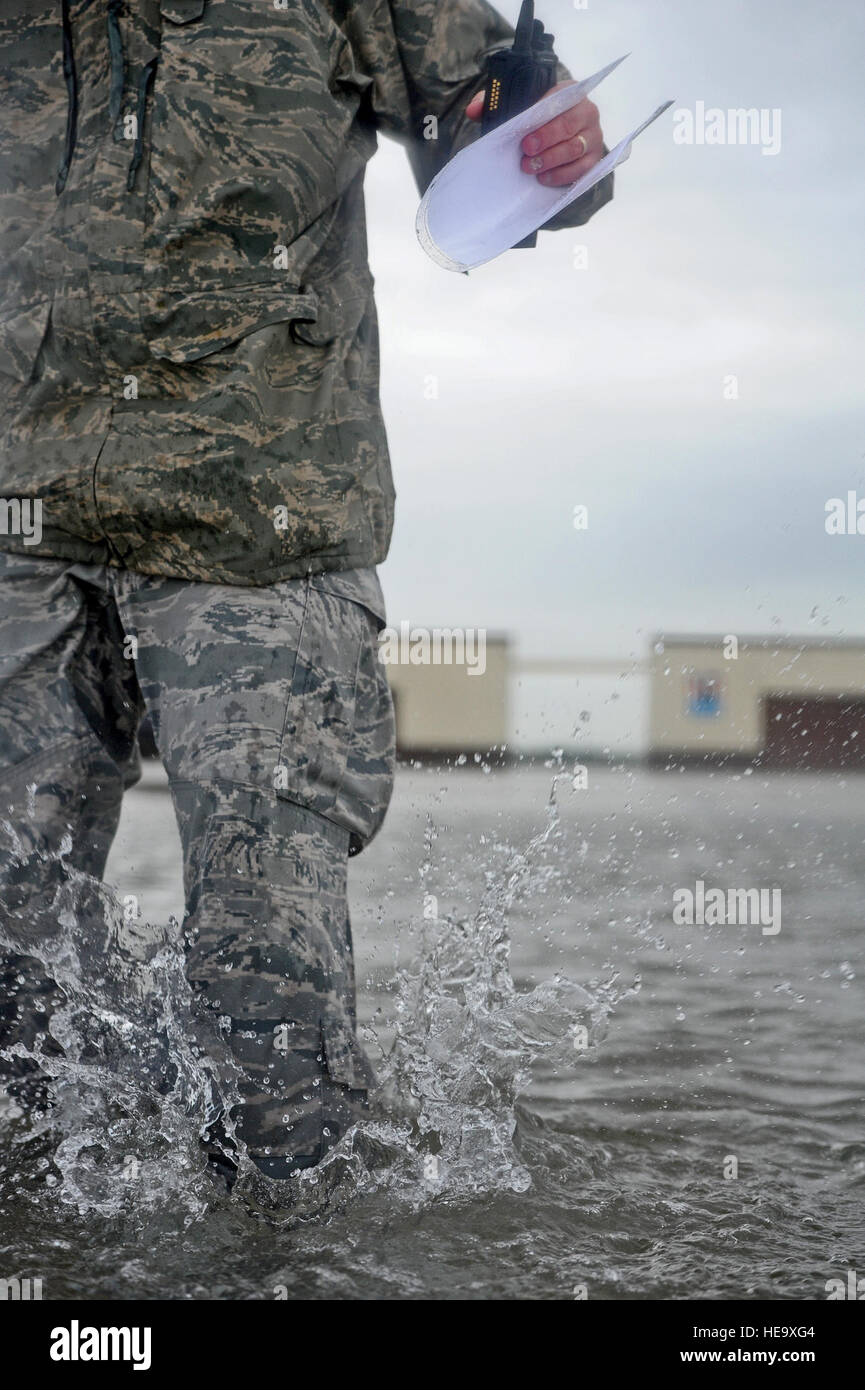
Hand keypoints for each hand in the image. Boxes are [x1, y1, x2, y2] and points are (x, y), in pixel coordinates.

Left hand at [465, 81, 603, 186]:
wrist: (558, 136)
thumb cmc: (535, 119)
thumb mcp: (516, 106)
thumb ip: (493, 103)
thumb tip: (473, 111)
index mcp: (569, 92)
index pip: (558, 100)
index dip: (542, 118)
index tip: (525, 136)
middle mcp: (587, 111)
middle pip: (569, 125)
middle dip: (547, 140)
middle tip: (526, 152)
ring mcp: (593, 136)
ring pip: (575, 148)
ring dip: (551, 160)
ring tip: (531, 168)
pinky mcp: (593, 159)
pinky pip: (581, 169)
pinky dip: (561, 175)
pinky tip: (544, 178)